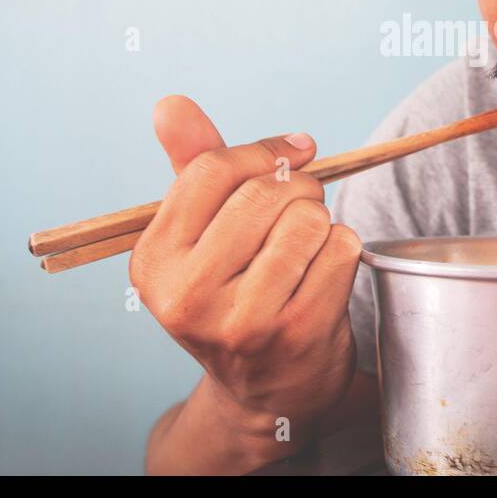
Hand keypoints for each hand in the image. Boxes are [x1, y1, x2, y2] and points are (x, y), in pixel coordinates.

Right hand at [130, 95, 362, 440]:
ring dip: (321, 221)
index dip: (263, 151)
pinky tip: (324, 276)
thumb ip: (191, 165)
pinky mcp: (296, 333)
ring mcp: (242, 321)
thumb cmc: (235, 294)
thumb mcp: (201, 235)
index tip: (293, 152)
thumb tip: (170, 104)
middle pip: (265, 192)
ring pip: (308, 219)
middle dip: (298, 188)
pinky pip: (341, 250)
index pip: (212, 170)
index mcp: (153, 262)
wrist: (267, 393)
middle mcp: (187, 297)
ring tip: (307, 248)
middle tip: (299, 212)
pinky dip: (343, 250)